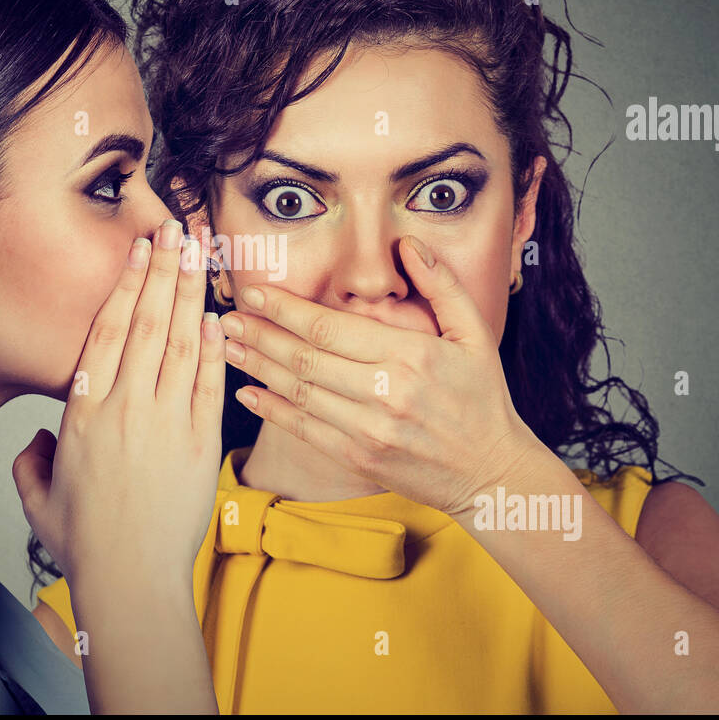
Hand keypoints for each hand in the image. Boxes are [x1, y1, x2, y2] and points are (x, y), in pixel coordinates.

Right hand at [12, 219, 225, 588]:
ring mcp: (167, 423)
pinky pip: (209, 384)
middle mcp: (126, 409)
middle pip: (146, 322)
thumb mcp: (39, 500)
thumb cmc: (87, 546)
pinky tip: (217, 316)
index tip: (137, 250)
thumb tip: (38, 441)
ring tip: (200, 254)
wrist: (131, 583)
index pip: (106, 332)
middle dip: (163, 270)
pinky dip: (213, 348)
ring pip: (180, 343)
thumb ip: (32, 462)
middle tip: (176, 229)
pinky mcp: (202, 445)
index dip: (124, 284)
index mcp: (83, 414)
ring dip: (190, 294)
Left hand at [220, 234, 540, 515]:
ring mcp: (369, 430)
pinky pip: (304, 429)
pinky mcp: (359, 458)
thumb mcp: (476, 335)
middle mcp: (386, 393)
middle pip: (305, 358)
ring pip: (298, 392)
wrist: (491, 474)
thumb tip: (408, 245)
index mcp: (411, 356)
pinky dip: (271, 410)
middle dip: (260, 334)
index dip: (285, 308)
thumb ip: (443, 286)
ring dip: (258, 367)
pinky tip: (247, 392)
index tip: (254, 293)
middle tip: (227, 317)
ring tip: (227, 347)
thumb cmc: (483, 399)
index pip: (331, 326)